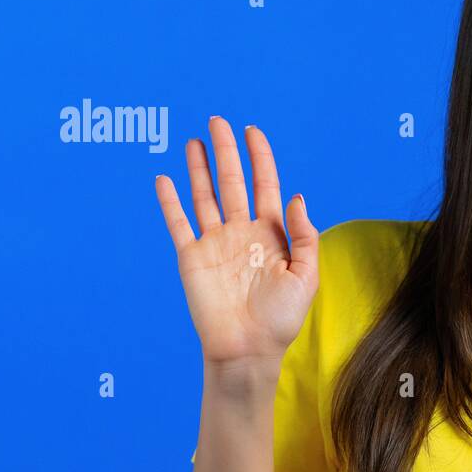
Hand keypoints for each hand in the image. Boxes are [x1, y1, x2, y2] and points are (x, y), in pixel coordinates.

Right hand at [154, 117, 318, 365]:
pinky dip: (170, 201)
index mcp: (271, 234)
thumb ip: (304, 236)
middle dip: (227, 152)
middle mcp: (241, 233)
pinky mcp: (191, 258)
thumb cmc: (281, 319)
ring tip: (194, 141)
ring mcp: (214, 243)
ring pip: (204, 196)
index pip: (264, 186)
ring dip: (199, 169)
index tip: (253, 131)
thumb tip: (296, 196)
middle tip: (218, 120)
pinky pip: (178, 223)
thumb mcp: (306, 276)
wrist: (248, 350)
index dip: (260, 158)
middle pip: (232, 182)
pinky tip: (164, 178)